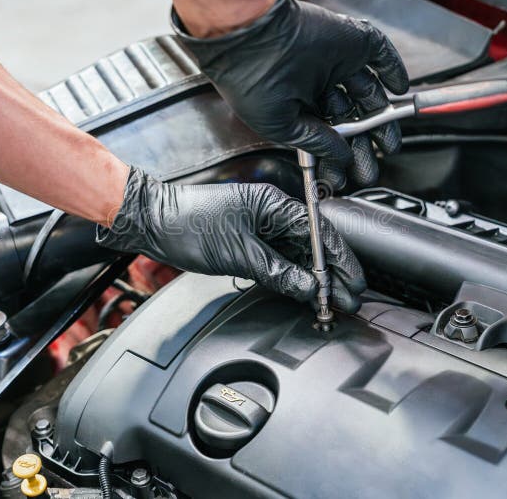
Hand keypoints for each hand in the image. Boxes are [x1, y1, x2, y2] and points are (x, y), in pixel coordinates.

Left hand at [97, 168, 365, 311]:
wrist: (153, 221)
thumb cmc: (188, 224)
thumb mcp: (238, 253)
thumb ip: (278, 272)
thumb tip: (308, 288)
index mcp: (274, 204)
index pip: (320, 232)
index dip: (340, 261)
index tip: (353, 284)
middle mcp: (271, 212)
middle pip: (313, 245)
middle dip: (331, 274)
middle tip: (347, 301)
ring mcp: (260, 226)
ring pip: (297, 254)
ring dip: (313, 278)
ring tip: (328, 302)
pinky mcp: (249, 240)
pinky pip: (280, 258)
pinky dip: (292, 276)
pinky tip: (302, 292)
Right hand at [172, 0, 408, 189]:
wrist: (254, 40)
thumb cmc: (252, 81)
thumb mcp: (283, 126)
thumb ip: (315, 142)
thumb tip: (340, 157)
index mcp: (298, 98)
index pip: (327, 130)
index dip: (338, 153)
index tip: (345, 175)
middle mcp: (318, 79)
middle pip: (351, 115)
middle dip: (363, 144)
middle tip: (370, 168)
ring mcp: (337, 60)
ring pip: (368, 92)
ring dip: (382, 119)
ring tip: (389, 146)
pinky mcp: (353, 41)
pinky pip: (381, 55)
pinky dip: (394, 71)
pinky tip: (399, 89)